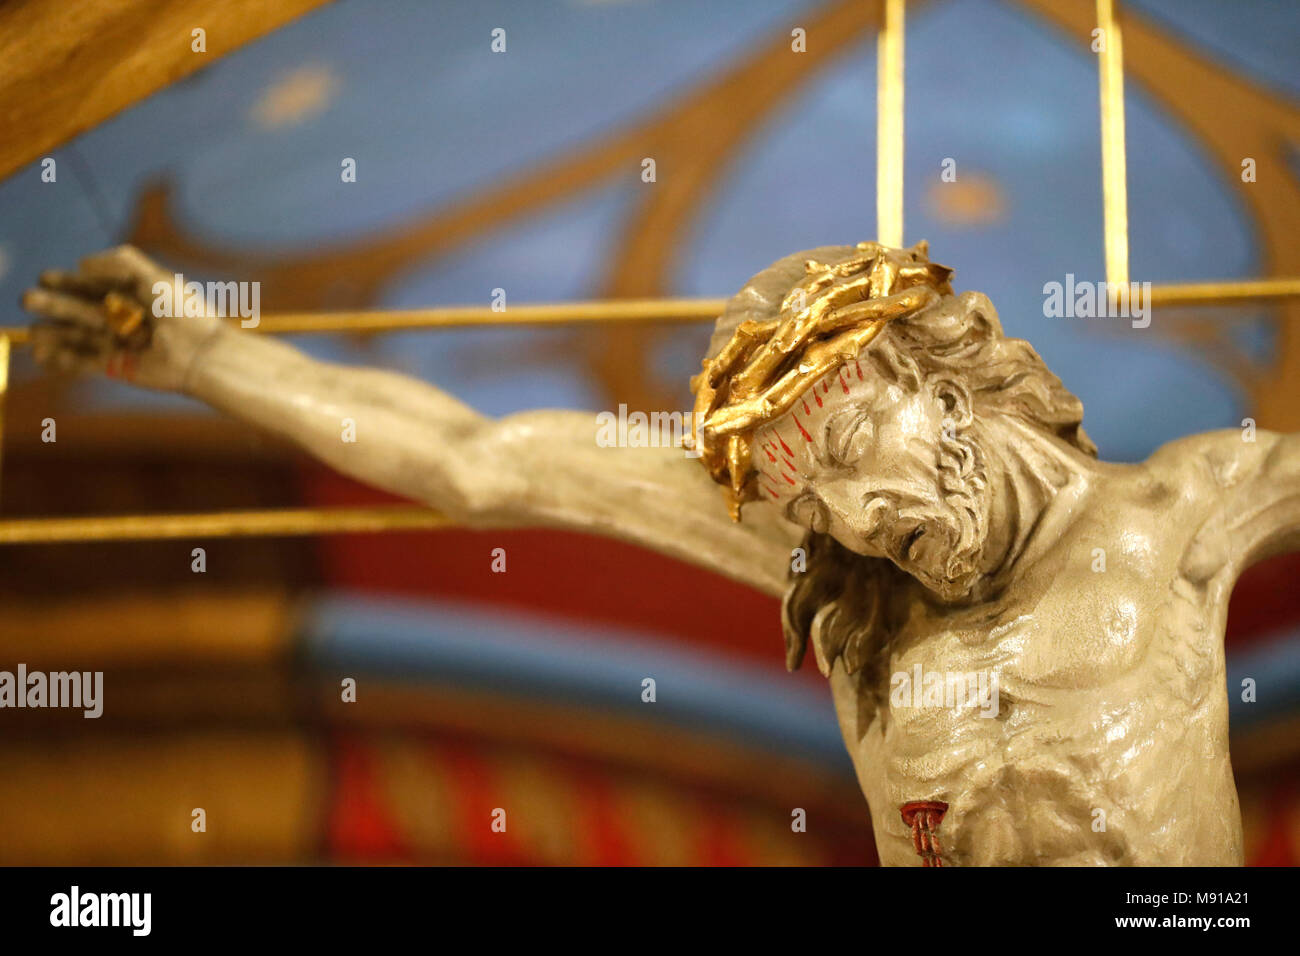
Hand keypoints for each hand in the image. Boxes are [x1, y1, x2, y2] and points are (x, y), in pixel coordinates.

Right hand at [21, 245, 224, 391]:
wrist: (201, 352)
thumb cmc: (183, 312)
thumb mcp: (154, 276)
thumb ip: (119, 261)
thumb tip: (81, 263)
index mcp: (135, 296)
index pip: (95, 287)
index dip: (70, 282)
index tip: (46, 277)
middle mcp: (126, 319)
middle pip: (82, 310)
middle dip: (54, 305)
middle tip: (27, 299)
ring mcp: (121, 343)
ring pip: (79, 336)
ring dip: (54, 333)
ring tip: (31, 331)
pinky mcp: (119, 366)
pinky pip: (84, 362)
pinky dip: (63, 359)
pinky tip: (42, 355)